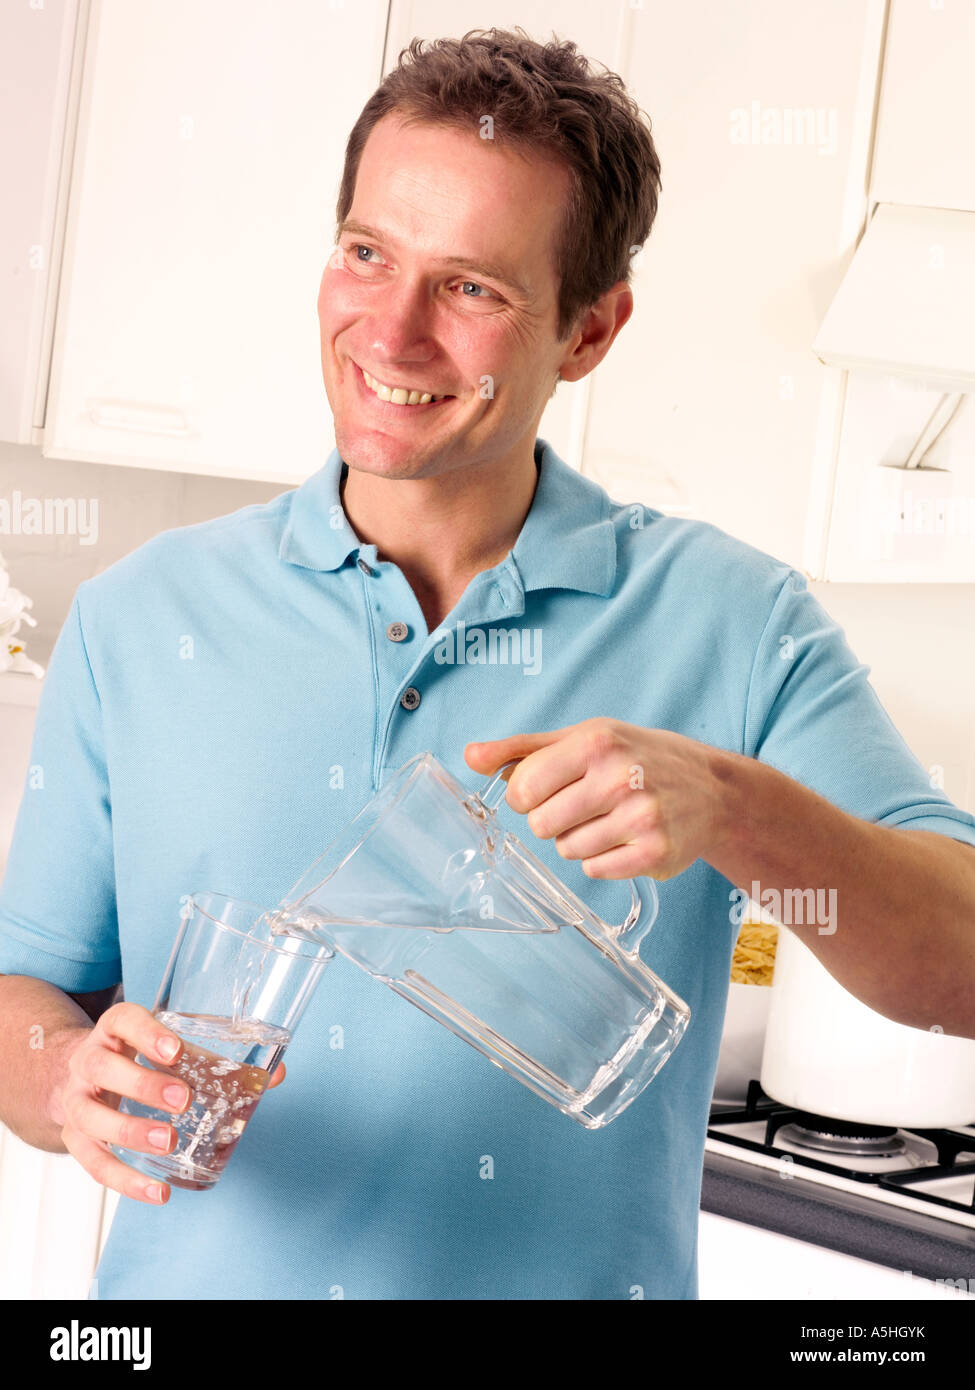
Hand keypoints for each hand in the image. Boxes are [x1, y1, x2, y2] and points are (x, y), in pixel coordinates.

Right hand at [51, 1001, 285, 1204]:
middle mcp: (88, 1061)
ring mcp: (77, 1100)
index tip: (175, 1049)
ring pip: (91, 1116)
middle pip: (102, 1068)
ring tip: (170, 1142)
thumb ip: (217, 1056)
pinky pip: (94, 1163)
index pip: (122, 1020)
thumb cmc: (138, 1057)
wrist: (82, 1075)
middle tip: (183, 1100)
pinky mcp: (75, 1139)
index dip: (146, 1033)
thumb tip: (277, 1075)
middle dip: (142, 1084)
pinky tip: (159, 1191)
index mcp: (114, 1030)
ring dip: (130, 1131)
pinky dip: (126, 1181)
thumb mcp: (168, 1046)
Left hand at [465, 716, 729, 881]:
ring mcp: (640, 817)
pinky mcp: (654, 854)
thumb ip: (522, 749)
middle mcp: (620, 777)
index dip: (526, 795)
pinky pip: (595, 871)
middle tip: (583, 805)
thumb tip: (470, 756)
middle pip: (540, 824)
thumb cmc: (638, 758)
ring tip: (608, 819)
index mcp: (596, 742)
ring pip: (566, 850)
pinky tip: (625, 839)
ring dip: (578, 840)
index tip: (546, 791)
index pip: (523, 787)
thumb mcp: (583, 739)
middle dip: (552, 819)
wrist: (712, 789)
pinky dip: (603, 860)